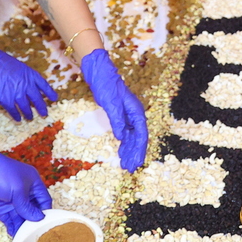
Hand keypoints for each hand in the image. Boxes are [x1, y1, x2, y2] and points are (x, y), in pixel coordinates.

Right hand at [0, 44, 57, 120]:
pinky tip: (18, 119)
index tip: (54, 98)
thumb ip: (22, 74)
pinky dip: (16, 115)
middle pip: (37, 99)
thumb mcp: (16, 64)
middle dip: (41, 107)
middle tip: (44, 114)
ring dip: (28, 114)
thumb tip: (23, 81)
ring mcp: (16, 94)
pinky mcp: (5, 100)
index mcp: (29, 74)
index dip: (49, 92)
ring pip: (26, 107)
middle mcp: (26, 85)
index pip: (43, 85)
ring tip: (30, 118)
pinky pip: (13, 110)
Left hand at [0, 144, 50, 234]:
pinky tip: (16, 236)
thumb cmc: (2, 174)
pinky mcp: (2, 211)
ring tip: (26, 238)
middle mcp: (25, 195)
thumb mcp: (18, 189)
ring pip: (23, 219)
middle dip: (35, 222)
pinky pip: (11, 222)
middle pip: (34, 212)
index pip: (44, 201)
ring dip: (24, 228)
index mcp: (33, 184)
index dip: (46, 212)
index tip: (47, 225)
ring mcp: (13, 204)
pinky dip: (14, 229)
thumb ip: (27, 206)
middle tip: (36, 235)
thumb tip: (39, 218)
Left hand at [79, 49, 148, 171]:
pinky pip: (125, 132)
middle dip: (135, 153)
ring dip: (129, 150)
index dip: (139, 149)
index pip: (141, 134)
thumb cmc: (107, 86)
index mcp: (136, 111)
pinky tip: (121, 151)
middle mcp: (135, 114)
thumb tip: (121, 137)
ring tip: (126, 164)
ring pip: (132, 136)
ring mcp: (128, 115)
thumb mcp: (111, 104)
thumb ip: (117, 120)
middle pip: (138, 137)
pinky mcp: (121, 115)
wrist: (100, 74)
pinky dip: (124, 143)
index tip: (136, 162)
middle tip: (131, 168)